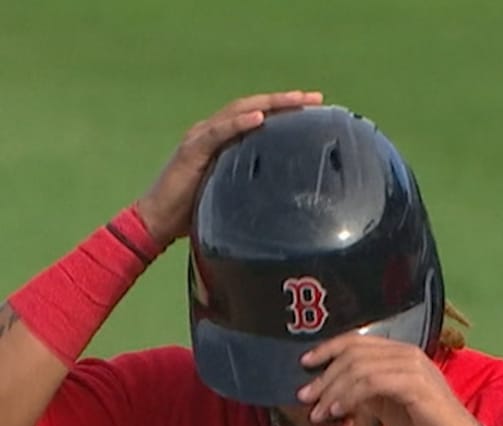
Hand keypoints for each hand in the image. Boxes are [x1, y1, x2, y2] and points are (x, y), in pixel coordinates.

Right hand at [137, 91, 323, 246]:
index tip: (315, 107)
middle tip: (315, 97)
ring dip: (269, 104)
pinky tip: (258, 118)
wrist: (157, 221)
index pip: (257, 116)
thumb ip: (254, 184)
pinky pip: (218, 132)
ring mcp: (200, 138)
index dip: (285, 109)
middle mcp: (211, 132)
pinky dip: (238, 123)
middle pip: (252, 107)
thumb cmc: (195, 212)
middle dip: (285, 100)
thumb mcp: (234, 193)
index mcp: (223, 140)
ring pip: (238, 112)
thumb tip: (289, 193)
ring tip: (295, 100)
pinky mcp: (191, 150)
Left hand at [297, 335, 480, 425]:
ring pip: (360, 368)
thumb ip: (365, 392)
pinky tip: (338, 411)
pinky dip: (349, 397)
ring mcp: (413, 367)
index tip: (305, 364)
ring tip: (318, 412)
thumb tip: (332, 390)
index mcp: (400, 353)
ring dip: (333, 390)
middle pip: (354, 353)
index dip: (328, 348)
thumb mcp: (387, 404)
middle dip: (324, 376)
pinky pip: (372, 384)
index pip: (357, 341)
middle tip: (305, 396)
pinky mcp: (416, 385)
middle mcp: (407, 354)